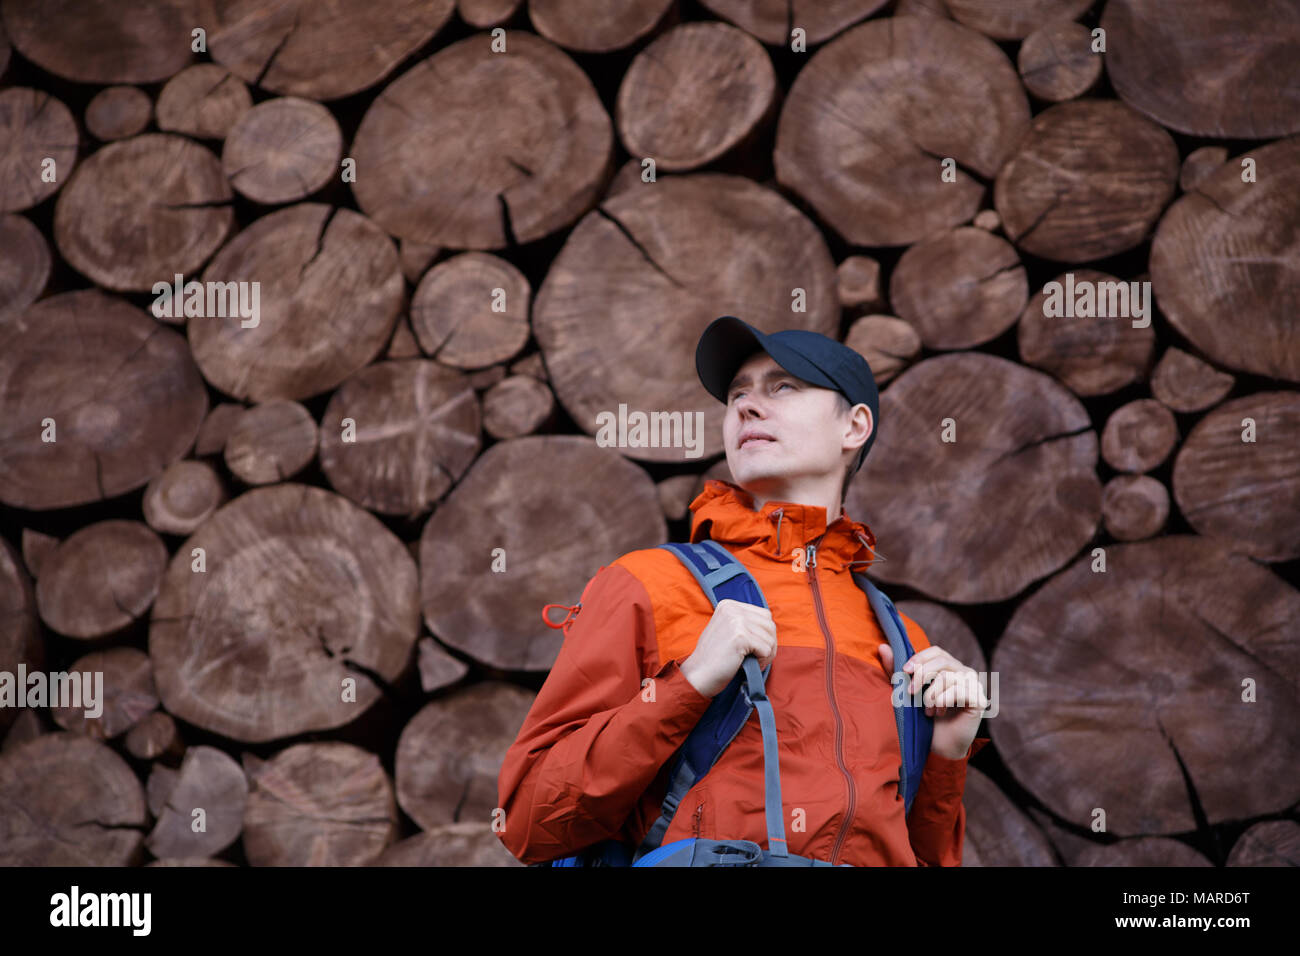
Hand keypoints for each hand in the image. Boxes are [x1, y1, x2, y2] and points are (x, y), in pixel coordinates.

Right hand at [680, 599, 776, 697]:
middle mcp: (732, 609)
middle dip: (769, 644)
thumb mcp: (727, 630)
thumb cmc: (715, 657)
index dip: (765, 634)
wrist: (699, 674)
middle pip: (769, 624)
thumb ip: (745, 623)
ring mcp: (736, 621)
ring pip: (770, 637)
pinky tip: (750, 664)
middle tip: (758, 658)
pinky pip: (767, 649)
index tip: (756, 648)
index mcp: (729, 605)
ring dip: (767, 654)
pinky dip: (763, 660)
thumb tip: (770, 628)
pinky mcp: (740, 636)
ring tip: (754, 662)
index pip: (764, 615)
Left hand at [878, 643, 986, 759]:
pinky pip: (958, 691)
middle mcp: (965, 673)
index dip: (920, 658)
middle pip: (942, 660)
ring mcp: (974, 685)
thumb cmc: (924, 719)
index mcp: (950, 668)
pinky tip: (939, 712)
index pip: (937, 652)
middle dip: (921, 675)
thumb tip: (882, 646)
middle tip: (910, 693)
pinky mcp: (979, 699)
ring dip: (931, 695)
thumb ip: (896, 671)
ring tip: (927, 709)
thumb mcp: (906, 691)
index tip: (904, 670)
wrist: (939, 747)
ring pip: (947, 677)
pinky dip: (942, 701)